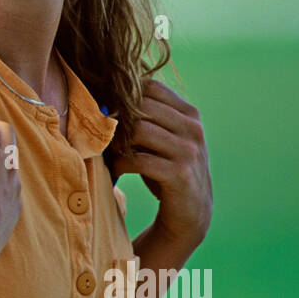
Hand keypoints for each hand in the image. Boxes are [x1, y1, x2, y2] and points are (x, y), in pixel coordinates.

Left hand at [108, 80, 211, 243]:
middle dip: (119, 117)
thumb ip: (147, 118)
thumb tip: (105, 97)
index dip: (124, 94)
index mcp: (189, 114)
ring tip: (112, 150)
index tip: (109, 108)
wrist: (191, 211)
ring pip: (139, 130)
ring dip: (118, 141)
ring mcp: (189, 151)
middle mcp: (193, 128)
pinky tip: (116, 169)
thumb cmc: (168, 168)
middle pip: (142, 106)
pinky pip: (139, 160)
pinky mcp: (180, 174)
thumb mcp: (164, 138)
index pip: (151, 87)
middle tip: (105, 131)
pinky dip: (121, 163)